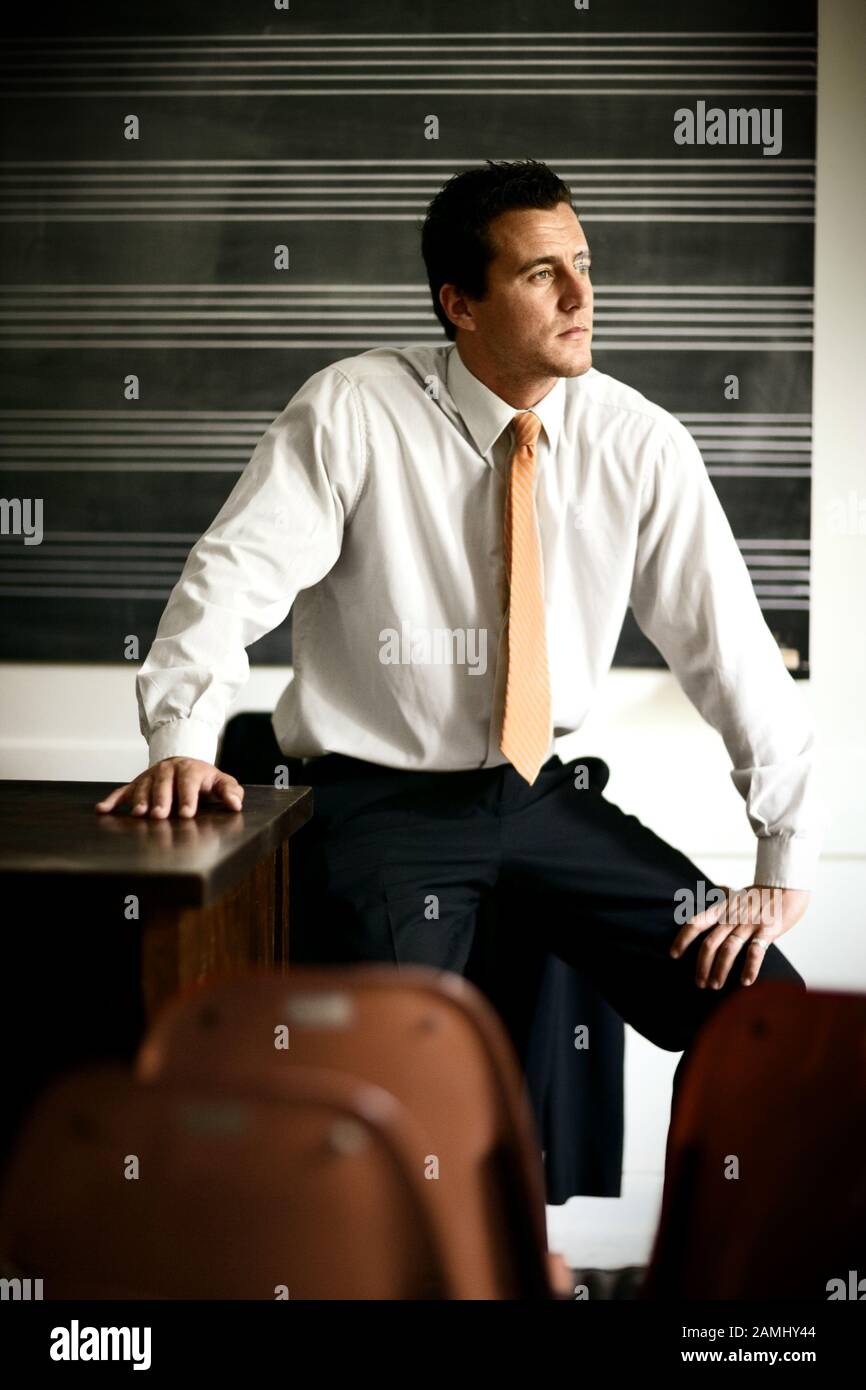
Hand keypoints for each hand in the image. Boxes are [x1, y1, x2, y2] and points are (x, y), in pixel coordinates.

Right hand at [94, 757, 244, 818]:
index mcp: (189, 770)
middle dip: (161, 800)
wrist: (183, 762)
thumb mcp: (220, 782)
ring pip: (143, 788)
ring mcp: (150, 777)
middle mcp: (167, 772)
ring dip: (139, 801)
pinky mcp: (136, 784)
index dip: (187, 797)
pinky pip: (122, 792)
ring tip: (138, 815)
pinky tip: (102, 810)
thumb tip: (236, 804)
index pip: (188, 783)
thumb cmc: (204, 779)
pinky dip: (112, 801)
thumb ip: (229, 791)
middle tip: (159, 815)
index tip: (187, 813)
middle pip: (163, 785)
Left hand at [669, 884, 809, 990]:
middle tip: (699, 983)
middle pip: (710, 943)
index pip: (696, 923)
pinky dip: (750, 967)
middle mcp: (732, 917)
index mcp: (723, 909)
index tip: (673, 954)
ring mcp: (749, 923)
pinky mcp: (767, 930)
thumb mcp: (738, 894)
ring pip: (728, 949)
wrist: (788, 884)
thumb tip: (715, 895)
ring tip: (715, 985)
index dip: (682, 939)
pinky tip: (745, 981)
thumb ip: (725, 900)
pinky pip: (756, 951)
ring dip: (719, 970)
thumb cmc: (763, 893)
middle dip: (702, 965)